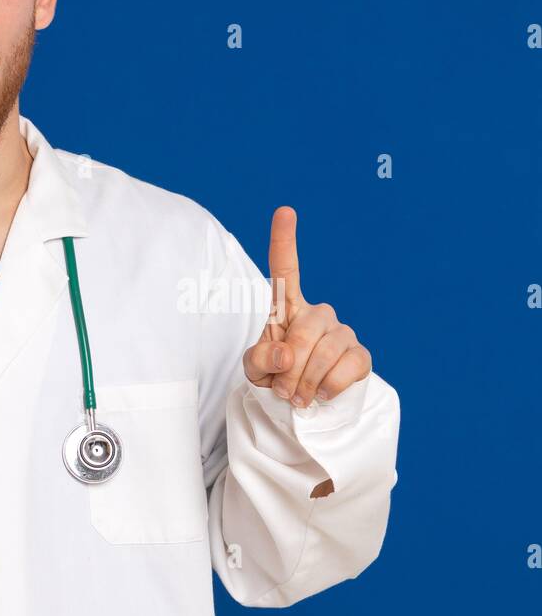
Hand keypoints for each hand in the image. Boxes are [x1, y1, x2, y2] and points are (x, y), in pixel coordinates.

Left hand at [242, 207, 371, 408]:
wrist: (303, 405)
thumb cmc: (275, 376)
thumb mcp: (255, 369)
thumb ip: (259, 359)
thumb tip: (286, 353)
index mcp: (286, 307)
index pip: (285, 269)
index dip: (284, 240)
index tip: (285, 210)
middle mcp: (317, 313)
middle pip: (302, 333)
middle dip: (289, 369)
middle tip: (283, 389)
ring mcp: (342, 332)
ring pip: (325, 352)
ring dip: (307, 382)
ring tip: (298, 396)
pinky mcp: (360, 354)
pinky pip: (348, 367)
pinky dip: (330, 387)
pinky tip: (323, 394)